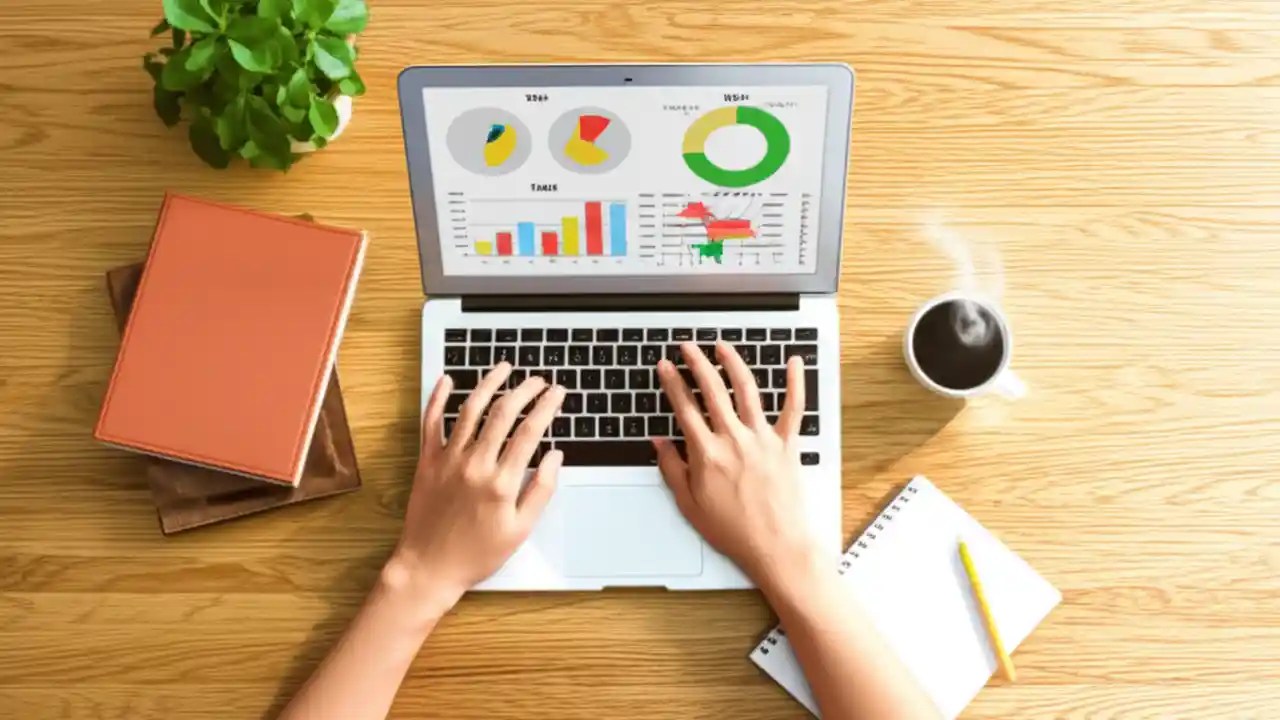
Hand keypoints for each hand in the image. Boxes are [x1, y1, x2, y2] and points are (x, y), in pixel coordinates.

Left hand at [385, 363, 565, 614]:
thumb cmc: (476, 555)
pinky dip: (438, 398)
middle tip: (538, 380)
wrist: (428, 568)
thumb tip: (557, 457)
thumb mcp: (520, 530)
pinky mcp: (427, 462)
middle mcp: (474, 465)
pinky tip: (447, 380)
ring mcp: (448, 460)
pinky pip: (431, 422)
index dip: (547, 407)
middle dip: (525, 390)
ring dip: (489, 384)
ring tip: (504, 368)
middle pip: (503, 413)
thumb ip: (542, 491)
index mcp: (501, 483)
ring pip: (470, 410)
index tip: (557, 393)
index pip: (530, 432)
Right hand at [654, 342, 829, 592]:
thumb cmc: (734, 531)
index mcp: (707, 454)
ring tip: (722, 347)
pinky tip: (794, 362)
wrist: (776, 546)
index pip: (684, 407)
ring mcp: (763, 439)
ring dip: (733, 363)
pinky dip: (795, 382)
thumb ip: (671, 468)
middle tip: (687, 347)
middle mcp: (734, 439)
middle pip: (712, 390)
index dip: (671, 383)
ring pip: (747, 390)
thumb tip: (659, 443)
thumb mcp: (689, 504)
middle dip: (696, 363)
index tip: (664, 367)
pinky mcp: (787, 445)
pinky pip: (793, 408)